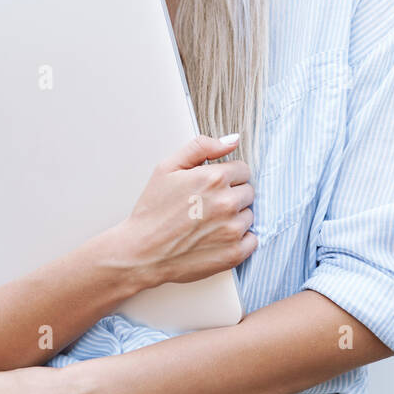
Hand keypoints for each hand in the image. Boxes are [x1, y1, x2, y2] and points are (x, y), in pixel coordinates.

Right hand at [99, 133, 257, 290]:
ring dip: (235, 218)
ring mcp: (232, 230)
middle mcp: (227, 202)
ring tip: (207, 224)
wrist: (141, 253)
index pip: (243, 170)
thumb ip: (201, 147)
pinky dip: (239, 240)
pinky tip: (217, 239)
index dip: (226, 176)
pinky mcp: (234, 253)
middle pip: (248, 192)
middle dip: (231, 195)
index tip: (211, 187)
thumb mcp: (168, 168)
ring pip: (248, 216)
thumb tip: (232, 140)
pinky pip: (252, 241)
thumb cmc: (152, 211)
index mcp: (214, 178)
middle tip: (207, 206)